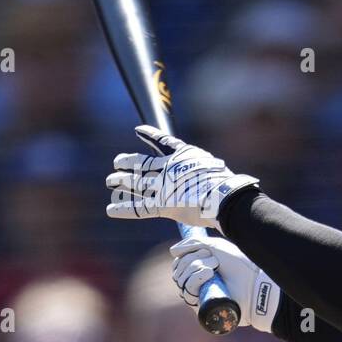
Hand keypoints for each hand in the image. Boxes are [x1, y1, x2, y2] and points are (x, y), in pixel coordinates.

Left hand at [105, 125, 258, 229]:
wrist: (224, 198)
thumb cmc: (225, 184)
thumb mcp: (213, 169)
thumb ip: (207, 170)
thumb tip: (231, 181)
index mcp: (182, 157)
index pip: (164, 143)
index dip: (150, 135)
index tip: (139, 130)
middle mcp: (169, 170)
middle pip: (142, 163)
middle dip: (128, 161)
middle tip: (118, 162)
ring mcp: (164, 187)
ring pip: (136, 182)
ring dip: (121, 181)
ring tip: (110, 181)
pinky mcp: (162, 205)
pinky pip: (140, 208)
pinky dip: (124, 209)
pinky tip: (110, 211)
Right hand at [170, 235, 278, 332]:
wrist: (255, 282)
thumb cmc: (240, 265)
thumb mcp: (216, 247)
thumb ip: (194, 244)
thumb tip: (172, 251)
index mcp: (199, 270)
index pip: (178, 263)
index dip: (186, 254)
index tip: (205, 250)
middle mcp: (198, 284)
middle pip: (178, 271)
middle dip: (193, 260)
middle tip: (215, 259)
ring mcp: (200, 297)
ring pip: (181, 281)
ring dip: (196, 268)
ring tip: (214, 267)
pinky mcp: (202, 308)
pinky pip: (187, 293)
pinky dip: (195, 280)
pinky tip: (209, 274)